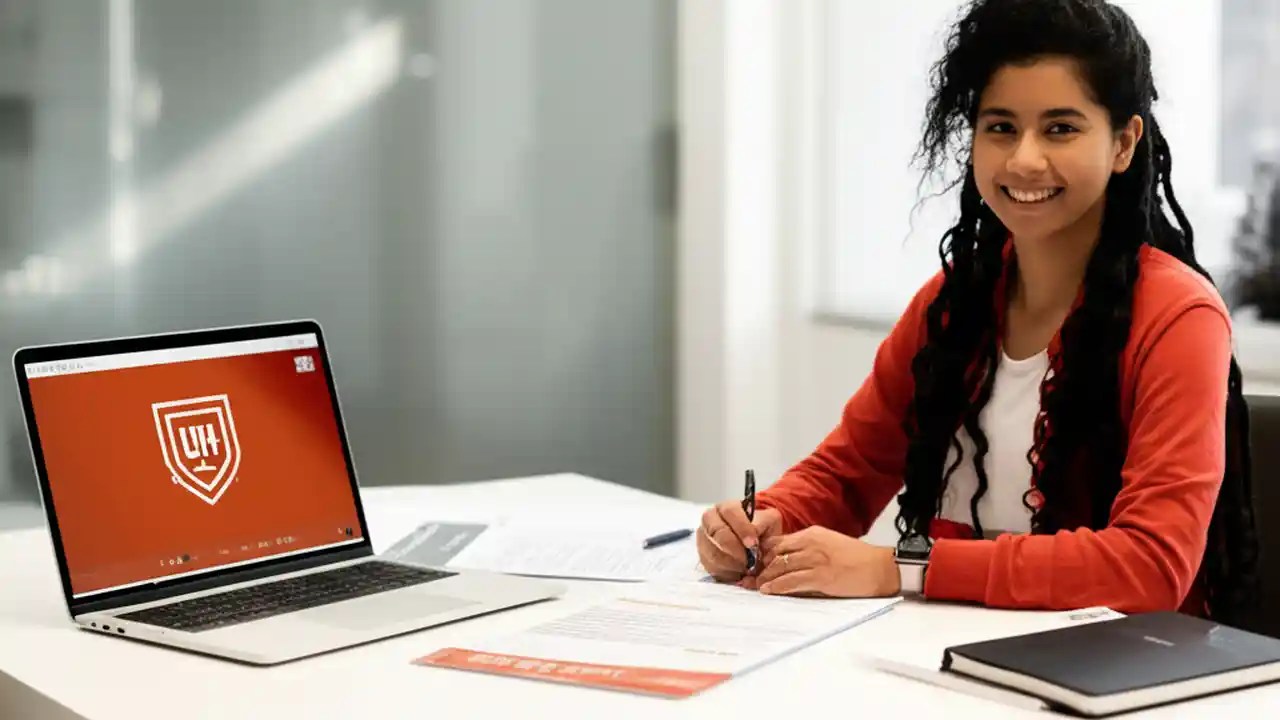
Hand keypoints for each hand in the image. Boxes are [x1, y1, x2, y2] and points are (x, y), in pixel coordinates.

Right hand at [697, 502, 782, 581]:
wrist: (753, 542)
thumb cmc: (761, 528)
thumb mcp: (769, 520)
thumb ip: (762, 522)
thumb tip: (754, 530)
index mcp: (726, 507)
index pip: (730, 512)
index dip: (742, 528)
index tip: (753, 544)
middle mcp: (710, 520)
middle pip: (717, 533)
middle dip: (736, 549)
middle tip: (750, 561)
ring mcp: (703, 539)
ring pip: (712, 552)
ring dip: (732, 563)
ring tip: (747, 568)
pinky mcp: (703, 556)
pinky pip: (711, 567)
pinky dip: (727, 572)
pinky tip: (739, 572)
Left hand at [743, 526, 898, 597]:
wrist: (879, 568)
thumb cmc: (856, 559)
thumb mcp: (828, 545)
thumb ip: (808, 550)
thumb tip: (787, 564)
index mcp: (812, 534)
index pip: (779, 542)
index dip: (763, 554)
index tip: (753, 564)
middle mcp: (811, 543)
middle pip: (775, 553)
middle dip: (759, 566)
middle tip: (746, 576)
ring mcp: (815, 559)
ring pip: (780, 567)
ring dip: (764, 577)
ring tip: (753, 585)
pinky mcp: (821, 576)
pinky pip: (792, 581)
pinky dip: (776, 586)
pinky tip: (768, 590)